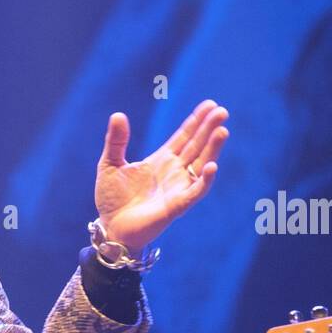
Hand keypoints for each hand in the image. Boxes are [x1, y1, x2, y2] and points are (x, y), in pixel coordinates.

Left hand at [94, 99, 229, 253]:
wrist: (110, 228)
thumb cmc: (112, 199)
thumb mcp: (110, 164)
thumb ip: (116, 141)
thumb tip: (118, 115)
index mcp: (161, 160)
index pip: (184, 136)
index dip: (196, 122)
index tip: (210, 104)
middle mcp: (174, 172)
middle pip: (196, 146)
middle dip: (209, 129)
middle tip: (221, 111)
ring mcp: (177, 188)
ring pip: (201, 164)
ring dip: (212, 149)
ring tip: (222, 131)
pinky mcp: (176, 205)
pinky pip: (195, 191)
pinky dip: (204, 180)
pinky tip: (211, 166)